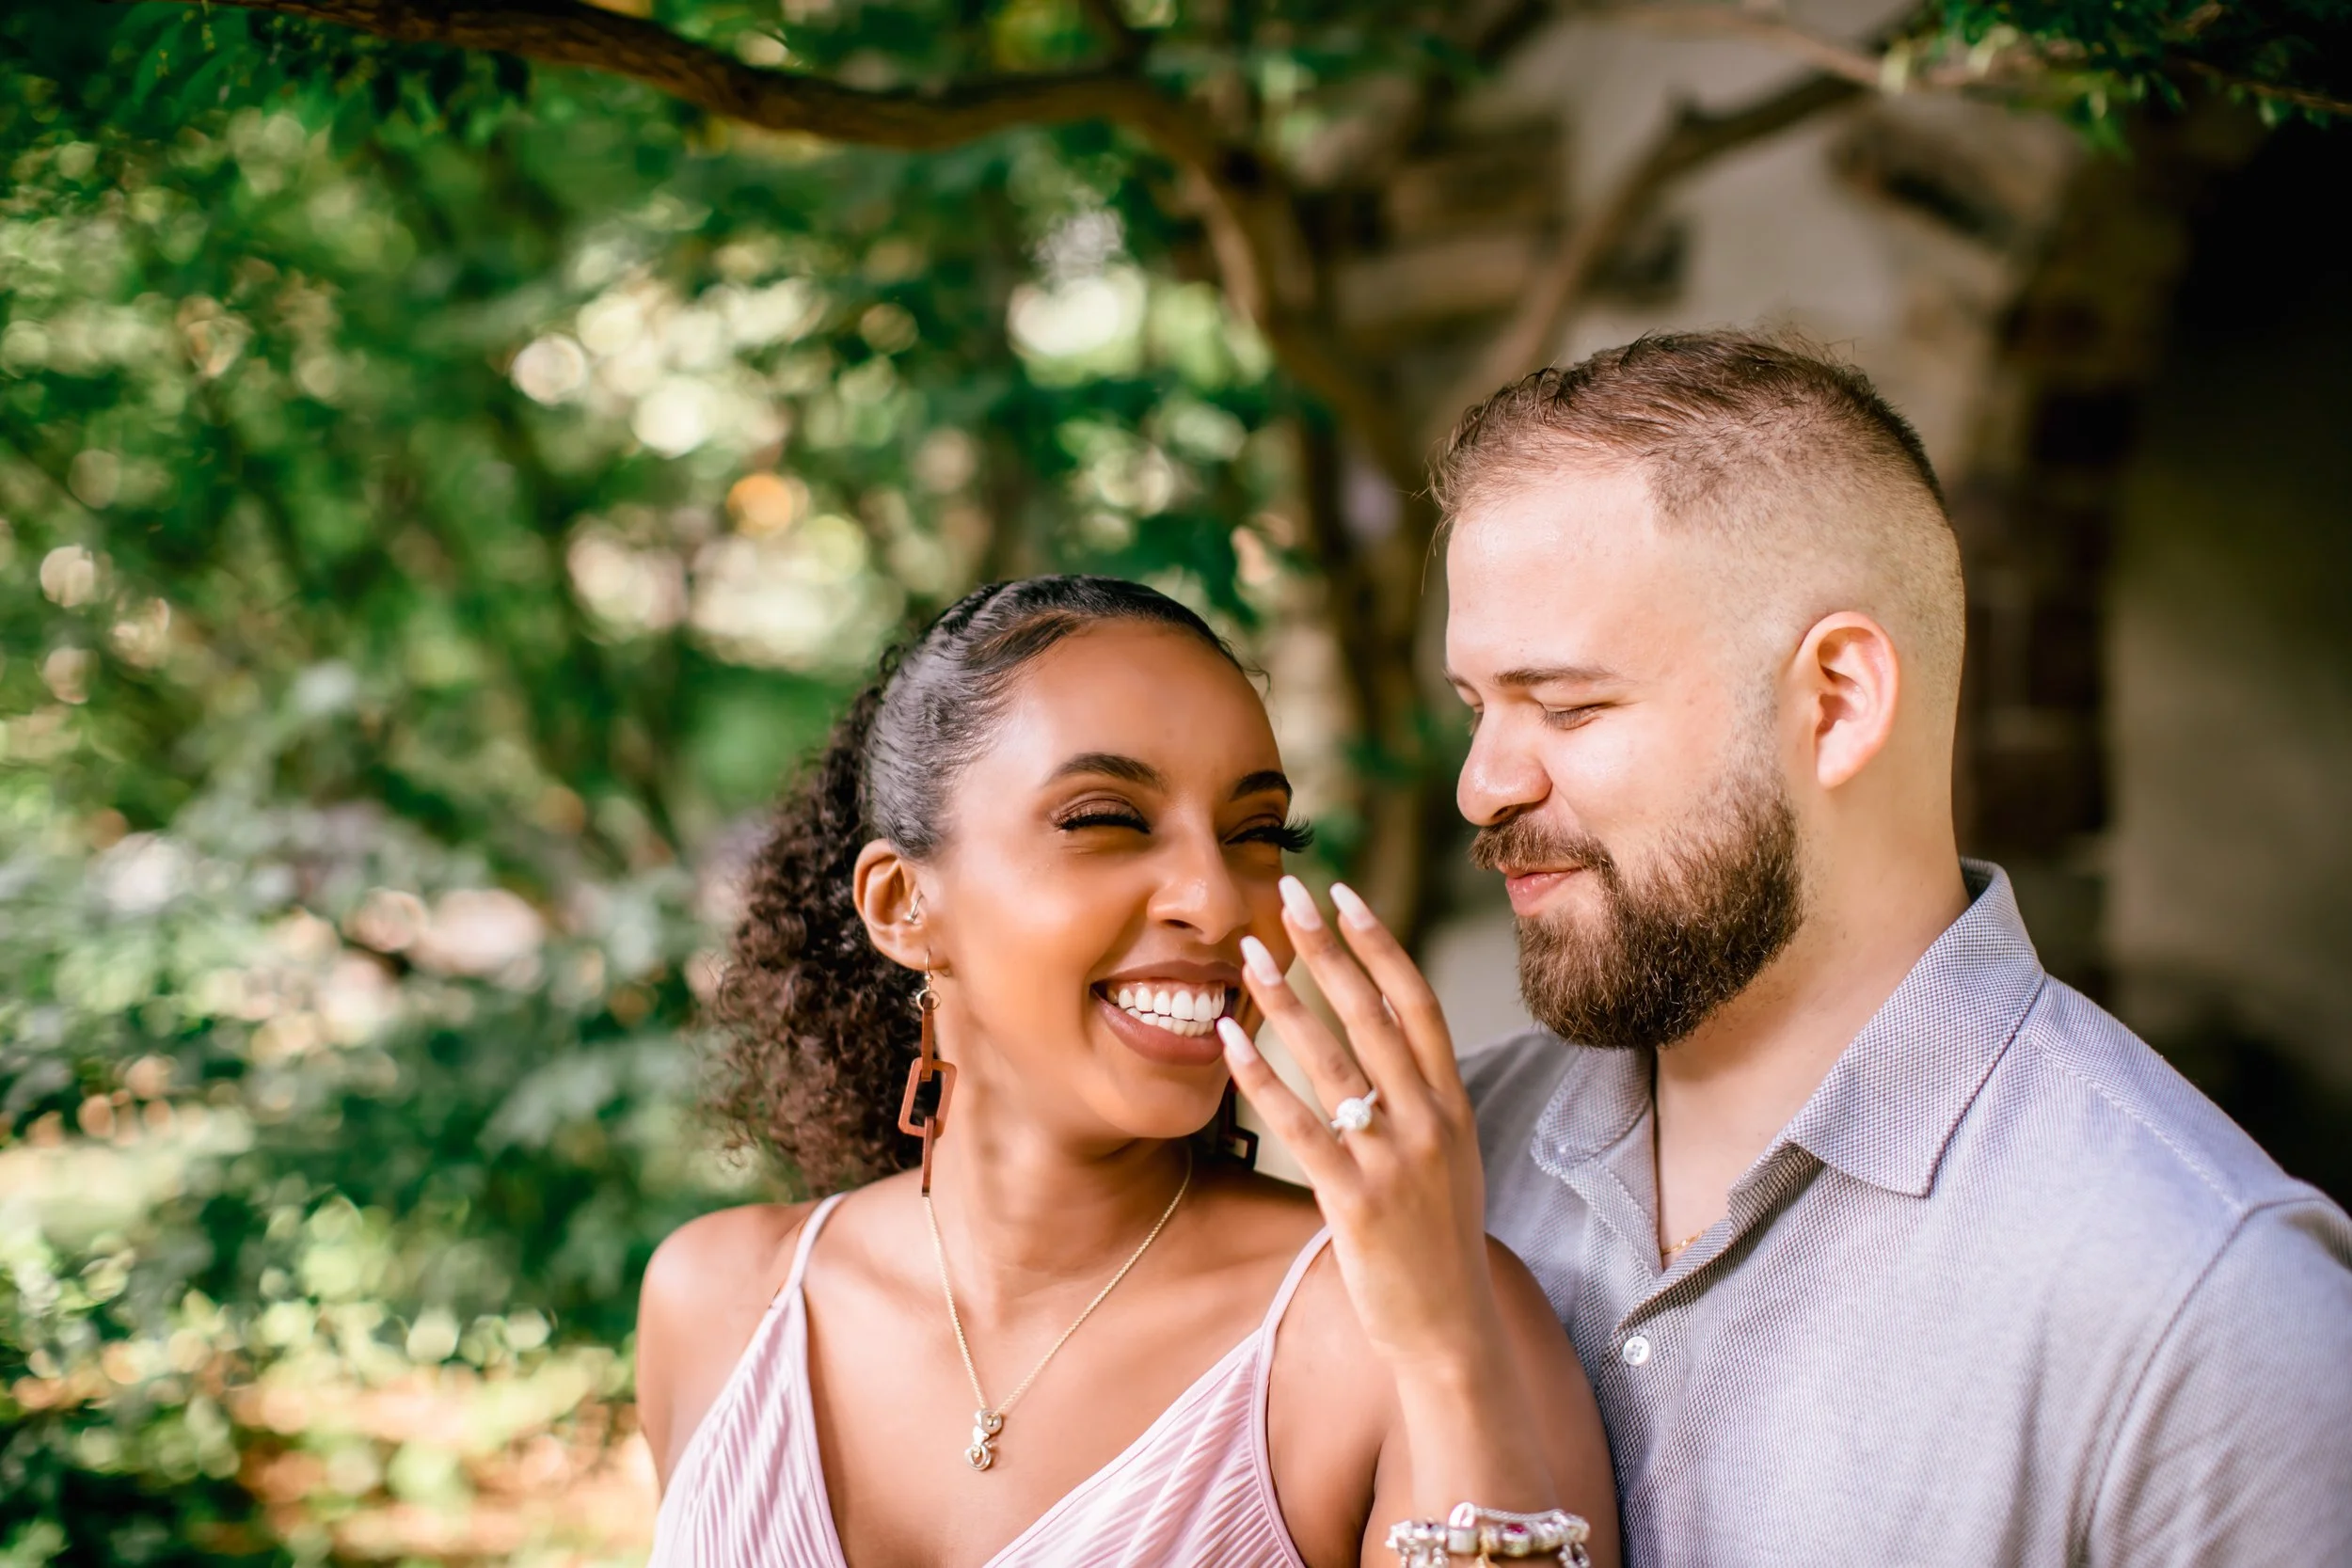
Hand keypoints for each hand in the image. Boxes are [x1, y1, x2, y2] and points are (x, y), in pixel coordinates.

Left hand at [1217, 875, 1498, 1373]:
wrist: (1452, 1330)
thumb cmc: (1439, 1242)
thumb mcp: (1452, 1158)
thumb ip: (1425, 1099)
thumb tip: (1391, 1041)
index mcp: (1454, 1104)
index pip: (1417, 1003)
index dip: (1381, 944)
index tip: (1346, 895)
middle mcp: (1430, 1121)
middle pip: (1373, 1014)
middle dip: (1328, 947)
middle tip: (1289, 893)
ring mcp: (1395, 1160)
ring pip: (1332, 1060)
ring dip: (1286, 1000)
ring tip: (1247, 955)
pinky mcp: (1355, 1200)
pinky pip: (1301, 1126)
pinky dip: (1261, 1078)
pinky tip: (1228, 1041)